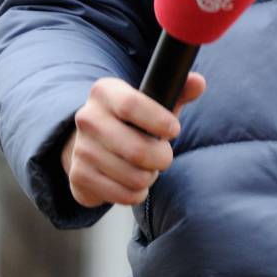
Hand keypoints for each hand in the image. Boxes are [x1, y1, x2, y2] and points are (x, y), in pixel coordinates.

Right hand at [61, 72, 206, 208]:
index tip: (174, 130)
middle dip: (161, 158)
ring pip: (132, 176)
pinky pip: (121, 194)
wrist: (94, 144)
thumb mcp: (154, 102)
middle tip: (164, 156)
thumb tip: (198, 83)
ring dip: (149, 177)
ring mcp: (81, 149)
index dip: (158, 120)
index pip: (131, 104)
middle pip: (136, 149)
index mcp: (105, 92)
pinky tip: (133, 182)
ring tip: (146, 168)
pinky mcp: (78, 176)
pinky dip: (136, 193)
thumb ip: (178, 91)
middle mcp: (87, 118)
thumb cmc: (133, 120)